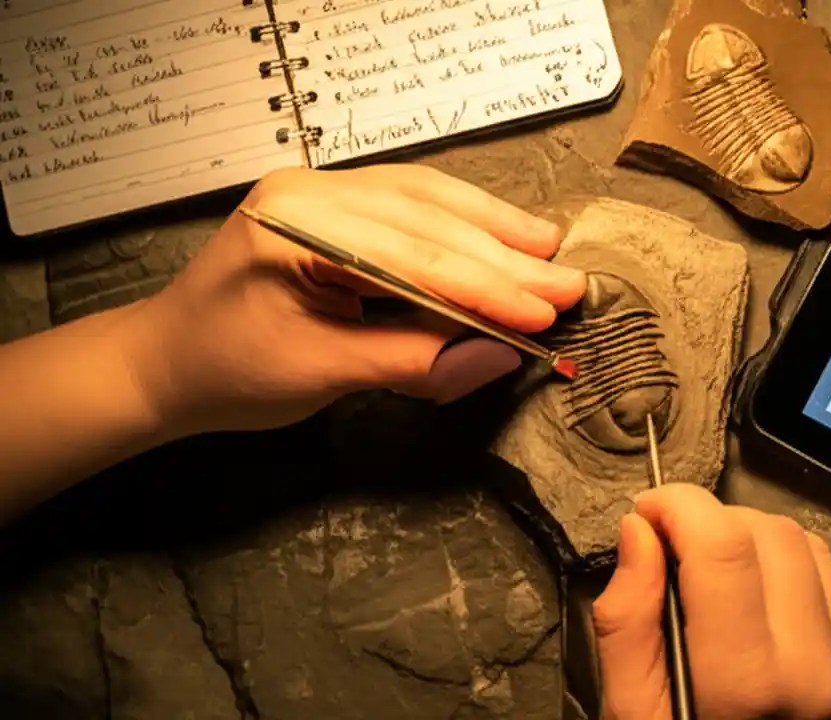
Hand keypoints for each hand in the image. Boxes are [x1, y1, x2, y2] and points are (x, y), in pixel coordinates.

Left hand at [132, 164, 585, 435]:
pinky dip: (462, 224)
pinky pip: (411, 205)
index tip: (543, 314)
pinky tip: (503, 233)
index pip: (411, 255)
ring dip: (492, 228)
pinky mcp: (334, 206)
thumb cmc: (230, 373)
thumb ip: (414, 363)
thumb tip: (498, 358)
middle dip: (502, 256)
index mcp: (294, 228)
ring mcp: (320, 192)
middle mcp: (309, 193)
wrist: (165, 363)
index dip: (485, 288)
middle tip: (567, 283)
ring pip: (426, 200)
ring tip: (550, 249)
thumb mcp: (323, 376)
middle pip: (426, 218)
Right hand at [593, 485, 830, 719]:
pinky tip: (748, 591)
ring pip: (803, 543)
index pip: (725, 547)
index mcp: (747, 686)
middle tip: (666, 547)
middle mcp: (811, 672)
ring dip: (746, 536)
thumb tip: (639, 535)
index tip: (646, 513)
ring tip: (704, 570)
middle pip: (765, 534)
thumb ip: (628, 625)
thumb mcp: (631, 718)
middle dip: (706, 521)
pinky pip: (827, 577)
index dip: (679, 506)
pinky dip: (783, 562)